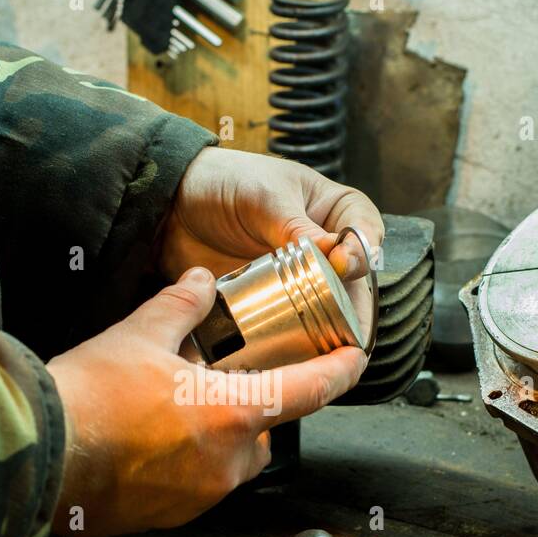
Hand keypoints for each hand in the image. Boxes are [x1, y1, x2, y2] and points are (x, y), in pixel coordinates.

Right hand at [45, 267, 367, 536]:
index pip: (310, 391)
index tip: (356, 357)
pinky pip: (195, 485)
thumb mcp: (139, 334)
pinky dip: (185, 461)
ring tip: (174, 409)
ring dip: (216, 435)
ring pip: (230, 462)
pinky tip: (148, 440)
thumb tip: (200, 280)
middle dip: (250, 407)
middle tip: (216, 381)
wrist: (37, 453)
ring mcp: (198, 497)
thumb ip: (181, 305)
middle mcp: (226, 463)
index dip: (340, 370)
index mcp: (232, 414)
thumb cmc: (87, 399)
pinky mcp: (168, 517)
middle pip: (265, 432)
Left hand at [158, 148, 383, 337]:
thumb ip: (297, 227)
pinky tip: (298, 352)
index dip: (363, 252)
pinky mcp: (275, 302)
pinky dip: (298, 340)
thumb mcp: (263, 198)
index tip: (346, 264)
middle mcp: (324, 246)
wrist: (172, 207)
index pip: (366, 233)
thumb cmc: (223, 183)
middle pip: (355, 282)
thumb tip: (336, 254)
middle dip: (354, 305)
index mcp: (333, 209)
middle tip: (346, 323)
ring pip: (331, 310)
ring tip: (327, 348)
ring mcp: (300, 278)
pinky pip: (296, 325)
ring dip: (331, 330)